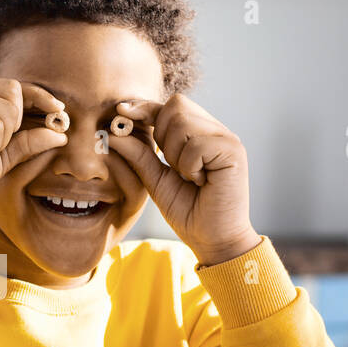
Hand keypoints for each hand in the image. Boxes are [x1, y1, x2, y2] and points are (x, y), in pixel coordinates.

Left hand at [108, 94, 259, 264]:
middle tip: (174, 167)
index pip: (170, 107)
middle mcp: (214, 131)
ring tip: (190, 176)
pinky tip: (201, 181)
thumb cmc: (189, 213)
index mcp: (198, 135)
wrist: (214, 241)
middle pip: (176, 106)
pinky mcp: (233, 150)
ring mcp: (226, 138)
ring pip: (183, 121)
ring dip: (176, 154)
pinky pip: (196, 144)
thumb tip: (114, 132)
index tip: (120, 110)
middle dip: (162, 135)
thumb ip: (138, 156)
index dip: (145, 107)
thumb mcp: (156, 181)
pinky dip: (189, 165)